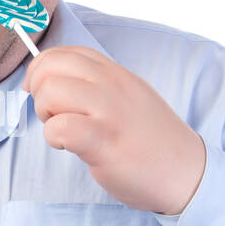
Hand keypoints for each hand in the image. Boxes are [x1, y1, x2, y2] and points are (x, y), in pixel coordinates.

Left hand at [23, 45, 206, 214]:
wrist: (187, 173)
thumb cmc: (153, 141)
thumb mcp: (130, 98)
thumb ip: (99, 86)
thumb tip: (54, 82)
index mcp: (116, 73)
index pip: (66, 52)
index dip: (43, 69)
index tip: (41, 91)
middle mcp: (112, 85)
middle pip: (50, 66)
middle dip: (38, 90)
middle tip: (51, 114)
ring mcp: (108, 111)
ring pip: (50, 92)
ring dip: (45, 114)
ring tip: (63, 130)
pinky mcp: (104, 141)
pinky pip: (59, 128)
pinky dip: (54, 138)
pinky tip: (69, 147)